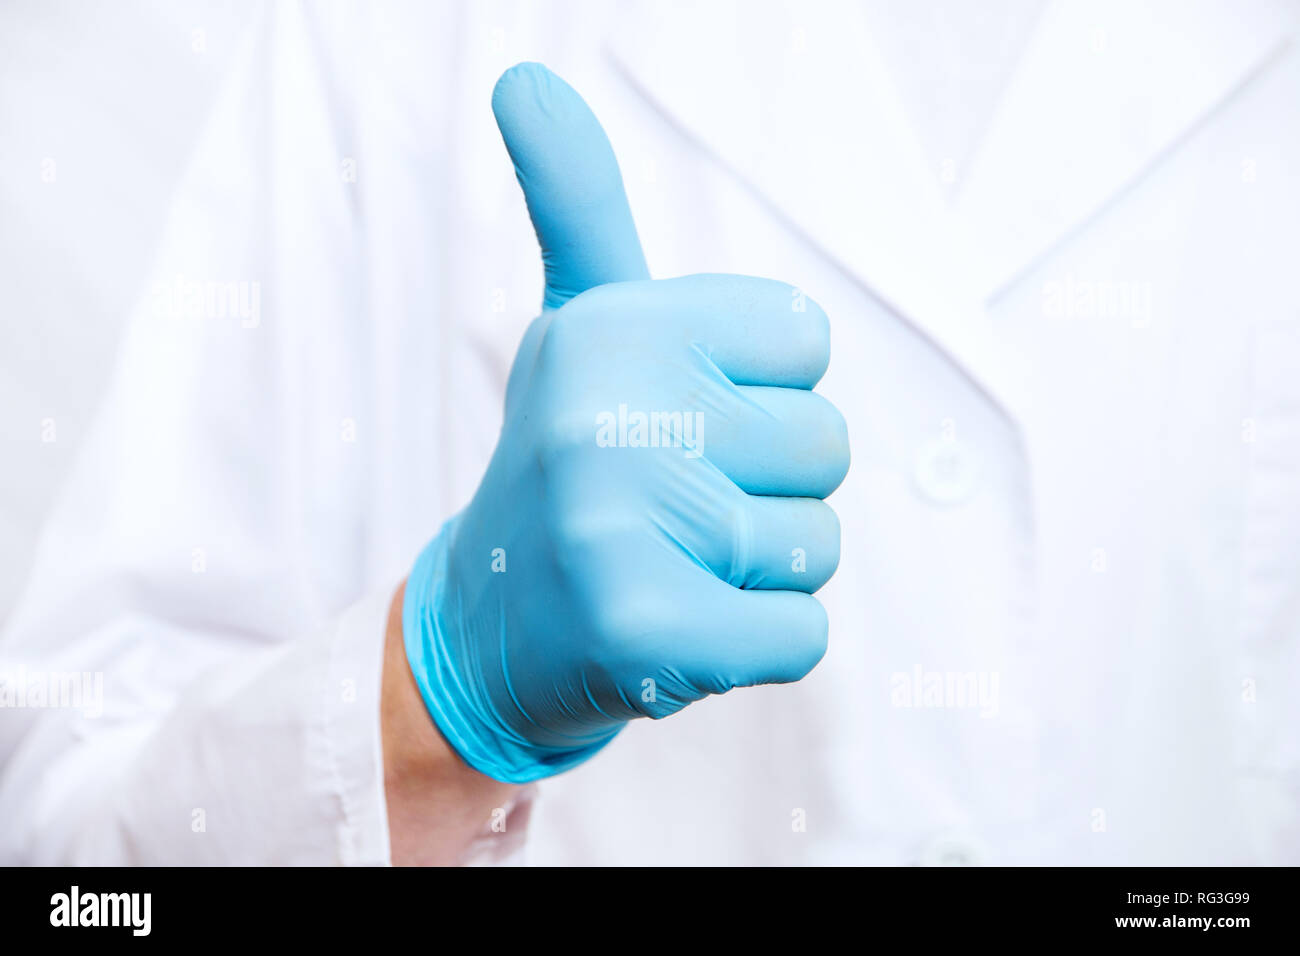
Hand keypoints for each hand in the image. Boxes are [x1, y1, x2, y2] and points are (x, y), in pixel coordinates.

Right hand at [402, 62, 849, 782]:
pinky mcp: (641, 631)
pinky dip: (757, 647)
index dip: (761, 395)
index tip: (679, 421)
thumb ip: (577, 202)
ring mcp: (615, 526)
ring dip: (759, 571)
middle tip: (672, 510)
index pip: (807, 342)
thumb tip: (522, 79)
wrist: (490, 625)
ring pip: (818, 544)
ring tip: (669, 566)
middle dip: (766, 489)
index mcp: (610, 326)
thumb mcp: (577, 326)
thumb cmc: (568, 464)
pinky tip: (678, 630)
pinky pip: (804, 636)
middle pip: (825, 445)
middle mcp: (604, 413)